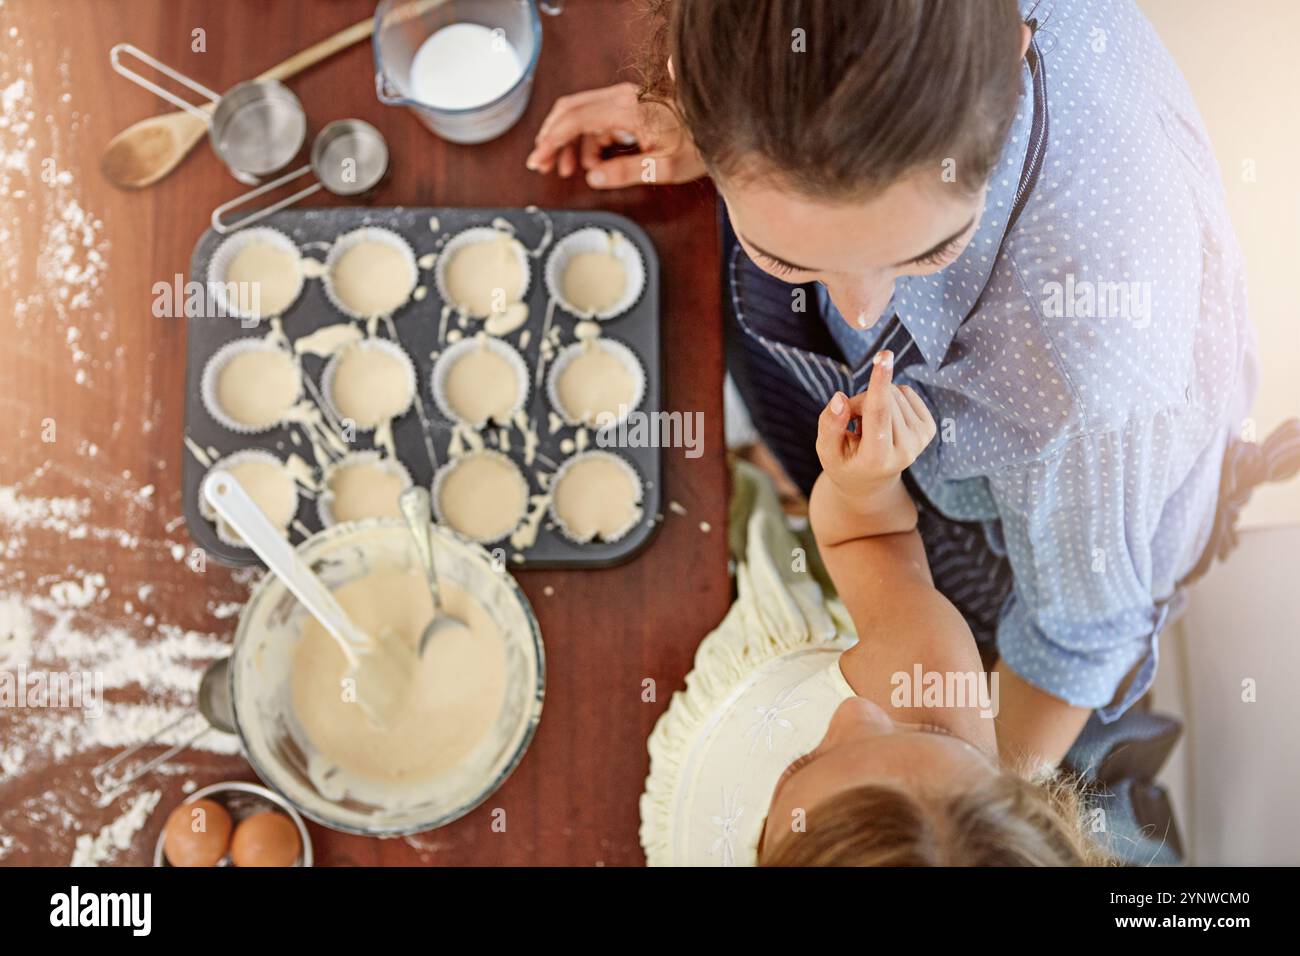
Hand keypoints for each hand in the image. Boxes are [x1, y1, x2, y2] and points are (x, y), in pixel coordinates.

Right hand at [525, 82, 706, 188]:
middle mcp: (622, 97)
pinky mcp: (630, 107)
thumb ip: (625, 172)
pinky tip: (591, 164)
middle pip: (571, 110)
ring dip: (569, 142)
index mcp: (626, 108)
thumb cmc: (698, 144)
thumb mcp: (663, 167)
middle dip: (552, 138)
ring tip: (566, 170)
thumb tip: (594, 178)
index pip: (574, 119)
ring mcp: (625, 100)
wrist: (720, 126)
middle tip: (542, 165)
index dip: (551, 140)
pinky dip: (588, 141)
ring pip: (582, 116)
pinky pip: (598, 121)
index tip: (538, 159)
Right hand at [815, 351, 936, 498]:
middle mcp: (905, 452)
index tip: (884, 358)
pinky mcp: (929, 430)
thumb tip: (840, 397)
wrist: (870, 482)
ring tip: (868, 426)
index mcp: (876, 458)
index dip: (879, 384)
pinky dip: (890, 399)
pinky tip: (884, 420)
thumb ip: (830, 424)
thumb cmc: (844, 462)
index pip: (878, 415)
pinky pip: (906, 393)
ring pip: (896, 393)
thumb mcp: (826, 449)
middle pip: (884, 399)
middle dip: (861, 400)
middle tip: (853, 423)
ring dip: (875, 400)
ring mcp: (921, 441)